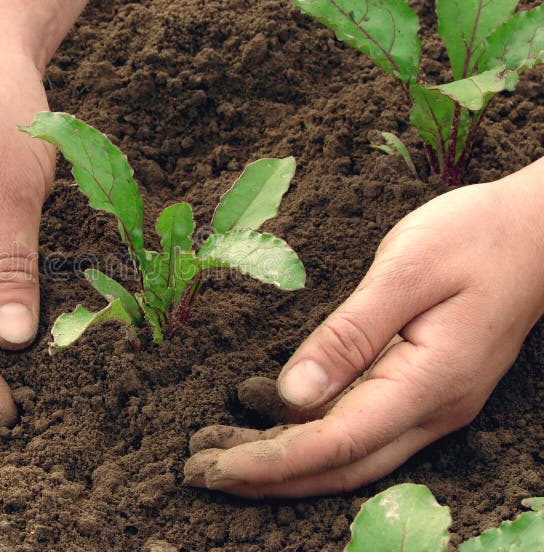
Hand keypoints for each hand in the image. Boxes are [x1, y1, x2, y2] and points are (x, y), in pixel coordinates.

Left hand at [184, 165, 543, 496]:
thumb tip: (291, 393)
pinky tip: (267, 418)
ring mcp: (432, 405)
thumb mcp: (406, 272)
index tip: (213, 466)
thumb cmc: (475, 238)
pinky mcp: (423, 389)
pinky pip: (359, 429)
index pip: (335, 443)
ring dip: (282, 461)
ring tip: (218, 451)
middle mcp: (432, 409)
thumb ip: (348, 335)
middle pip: (337, 465)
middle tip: (198, 469)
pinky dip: (308, 435)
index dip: (270, 461)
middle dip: (265, 475)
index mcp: (428, 383)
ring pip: (347, 455)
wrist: (536, 231)